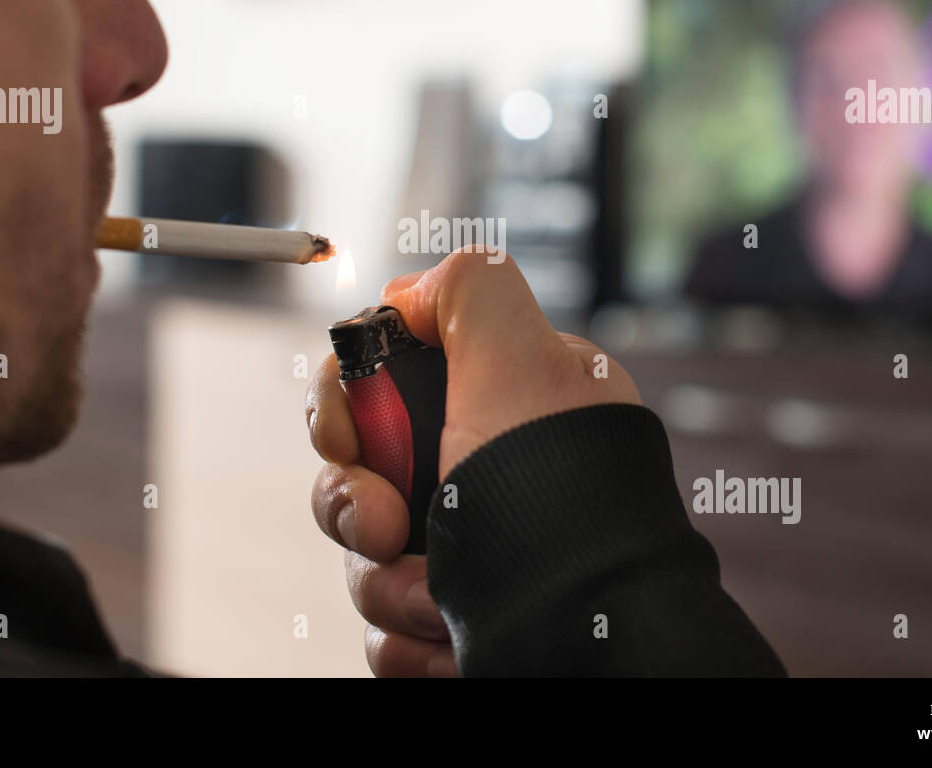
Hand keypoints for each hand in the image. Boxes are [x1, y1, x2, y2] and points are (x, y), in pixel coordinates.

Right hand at [306, 248, 640, 675]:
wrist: (589, 631)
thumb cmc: (555, 494)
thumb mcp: (519, 355)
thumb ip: (468, 289)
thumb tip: (409, 295)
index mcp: (494, 408)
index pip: (379, 387)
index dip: (342, 409)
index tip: (343, 441)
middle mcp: (478, 475)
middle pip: (355, 473)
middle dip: (354, 505)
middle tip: (389, 527)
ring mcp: (466, 551)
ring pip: (362, 558)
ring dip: (386, 585)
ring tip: (441, 601)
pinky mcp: (456, 623)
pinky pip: (385, 632)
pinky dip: (406, 642)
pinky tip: (447, 642)